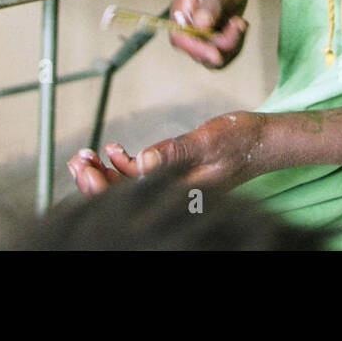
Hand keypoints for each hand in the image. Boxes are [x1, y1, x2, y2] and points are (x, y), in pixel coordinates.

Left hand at [67, 111, 266, 194]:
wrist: (263, 141)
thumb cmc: (240, 141)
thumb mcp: (207, 141)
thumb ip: (174, 153)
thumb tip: (142, 162)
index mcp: (180, 193)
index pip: (131, 198)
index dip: (100, 187)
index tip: (84, 167)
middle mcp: (174, 196)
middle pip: (124, 199)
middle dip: (95, 182)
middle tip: (78, 160)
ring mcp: (174, 189)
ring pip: (130, 189)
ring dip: (105, 174)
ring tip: (87, 156)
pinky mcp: (175, 179)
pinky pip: (143, 180)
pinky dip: (124, 168)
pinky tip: (115, 152)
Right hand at [166, 0, 249, 68]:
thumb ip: (209, 6)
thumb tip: (200, 25)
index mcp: (180, 13)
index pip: (179, 39)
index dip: (196, 49)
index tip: (217, 55)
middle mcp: (187, 28)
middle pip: (199, 53)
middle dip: (224, 43)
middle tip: (239, 22)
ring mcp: (200, 37)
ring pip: (215, 58)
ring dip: (233, 44)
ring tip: (240, 21)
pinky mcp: (214, 41)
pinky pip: (225, 53)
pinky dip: (237, 42)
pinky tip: (240, 23)